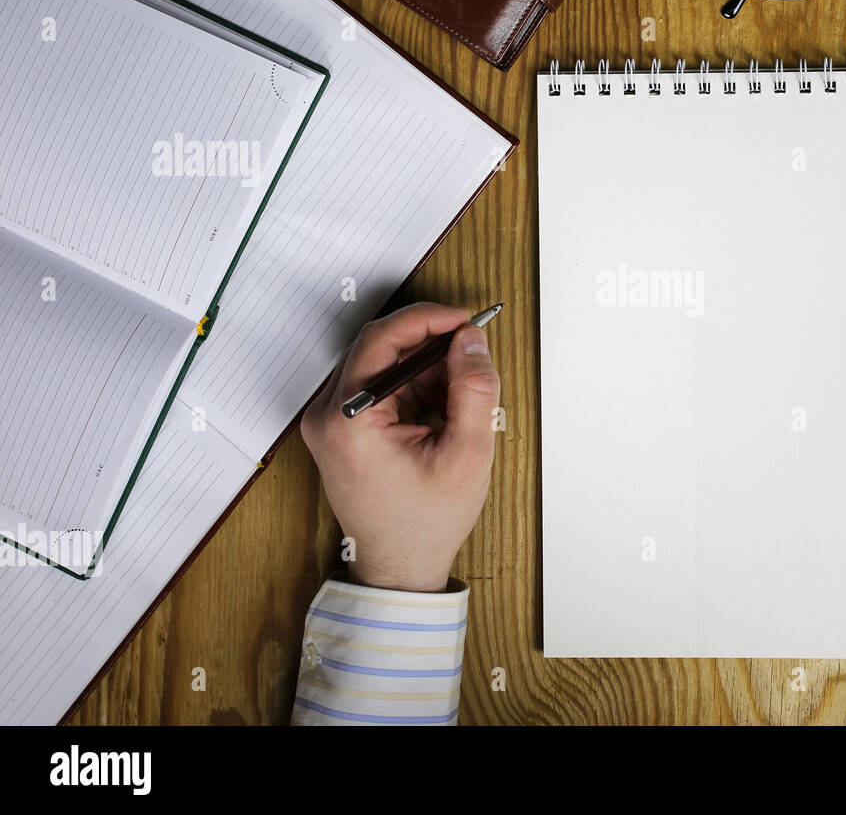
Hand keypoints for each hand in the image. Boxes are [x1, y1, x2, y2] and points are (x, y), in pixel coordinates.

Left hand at [300, 302, 500, 592]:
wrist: (398, 568)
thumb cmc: (425, 523)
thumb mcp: (466, 454)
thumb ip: (474, 390)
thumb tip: (472, 342)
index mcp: (347, 420)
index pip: (381, 339)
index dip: (427, 320)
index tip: (465, 320)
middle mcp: (327, 415)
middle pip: (378, 348)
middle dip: (430, 343)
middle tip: (471, 350)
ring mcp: (330, 422)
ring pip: (381, 364)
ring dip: (425, 367)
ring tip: (461, 395)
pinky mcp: (341, 429)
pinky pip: (379, 386)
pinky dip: (414, 387)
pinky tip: (442, 408)